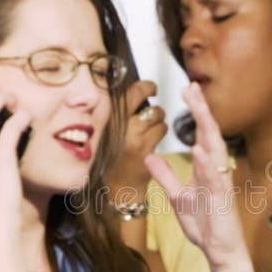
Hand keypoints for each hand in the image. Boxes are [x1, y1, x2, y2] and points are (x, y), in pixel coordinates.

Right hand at [104, 80, 166, 202]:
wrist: (117, 184)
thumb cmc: (113, 155)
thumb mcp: (109, 130)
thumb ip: (120, 112)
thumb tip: (138, 91)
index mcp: (110, 118)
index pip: (130, 92)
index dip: (144, 86)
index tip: (150, 87)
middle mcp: (121, 125)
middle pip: (145, 101)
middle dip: (153, 98)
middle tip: (154, 98)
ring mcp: (134, 137)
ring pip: (157, 116)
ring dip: (158, 119)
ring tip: (150, 127)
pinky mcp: (146, 148)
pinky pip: (162, 129)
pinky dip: (161, 131)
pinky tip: (153, 138)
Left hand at [145, 83, 256, 271]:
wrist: (220, 250)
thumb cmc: (205, 224)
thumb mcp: (178, 196)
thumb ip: (165, 175)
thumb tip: (150, 156)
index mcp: (206, 168)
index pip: (201, 133)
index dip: (196, 111)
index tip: (188, 90)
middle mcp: (216, 170)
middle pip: (210, 132)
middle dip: (202, 109)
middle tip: (193, 86)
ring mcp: (220, 183)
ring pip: (215, 149)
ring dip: (206, 127)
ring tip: (198, 106)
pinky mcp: (222, 199)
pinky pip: (215, 177)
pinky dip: (207, 162)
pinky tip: (199, 148)